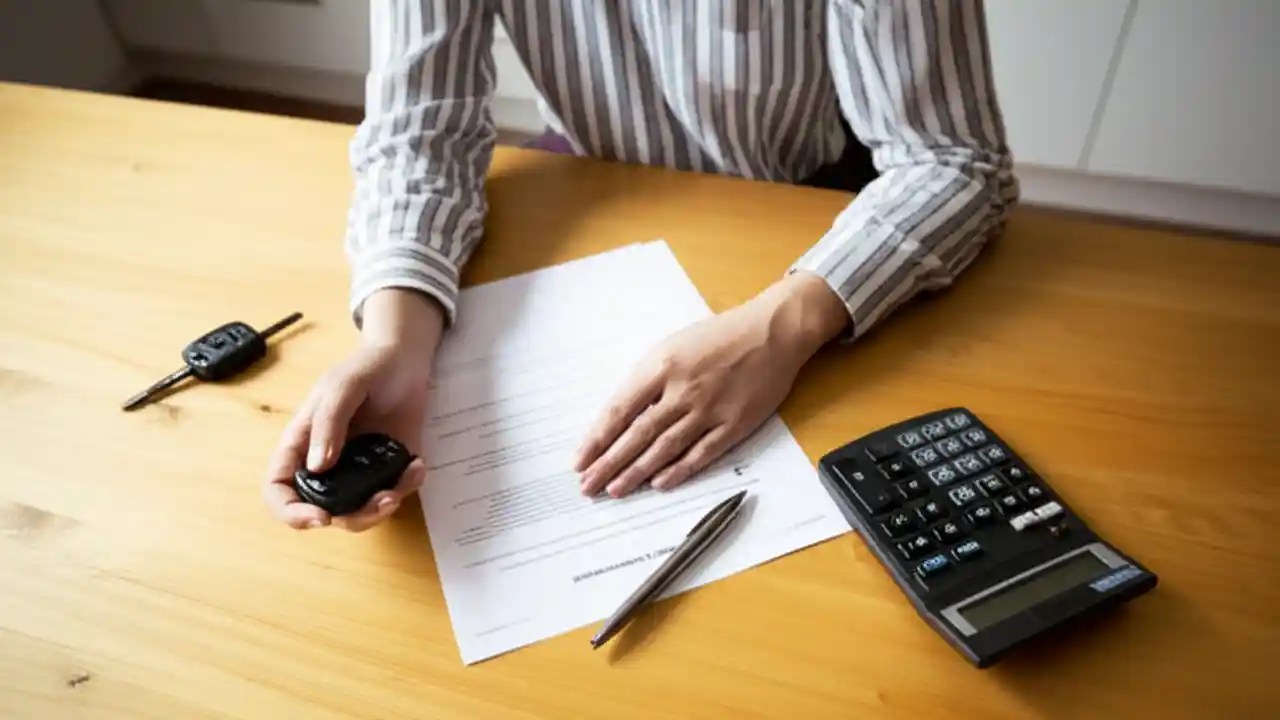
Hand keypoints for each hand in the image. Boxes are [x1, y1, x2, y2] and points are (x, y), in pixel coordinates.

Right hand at [262, 289, 443, 531]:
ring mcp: (358, 470)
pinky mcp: (388, 469)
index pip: (279, 489)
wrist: (405, 360)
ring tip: (399, 488)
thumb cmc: (365, 368)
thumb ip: (329, 423)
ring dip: (379, 510)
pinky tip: (418, 465)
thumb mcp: (341, 386)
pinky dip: (406, 488)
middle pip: (324, 511)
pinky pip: (393, 493)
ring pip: (359, 512)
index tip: (320, 517)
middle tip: (382, 499)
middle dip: (352, 516)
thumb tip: (318, 467)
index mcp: (302, 445)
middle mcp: (326, 465)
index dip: (290, 511)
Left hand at [574, 272, 848, 497]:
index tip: (579, 460)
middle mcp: (682, 389)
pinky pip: (701, 453)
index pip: (619, 409)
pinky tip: (659, 483)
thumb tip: (622, 415)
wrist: (771, 332)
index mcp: (661, 366)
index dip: (597, 438)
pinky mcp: (734, 423)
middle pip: (637, 434)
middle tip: (588, 486)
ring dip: (637, 472)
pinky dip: (679, 470)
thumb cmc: (719, 337)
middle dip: (609, 463)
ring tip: (615, 490)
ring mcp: (709, 409)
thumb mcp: (674, 346)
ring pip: (665, 448)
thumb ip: (649, 379)